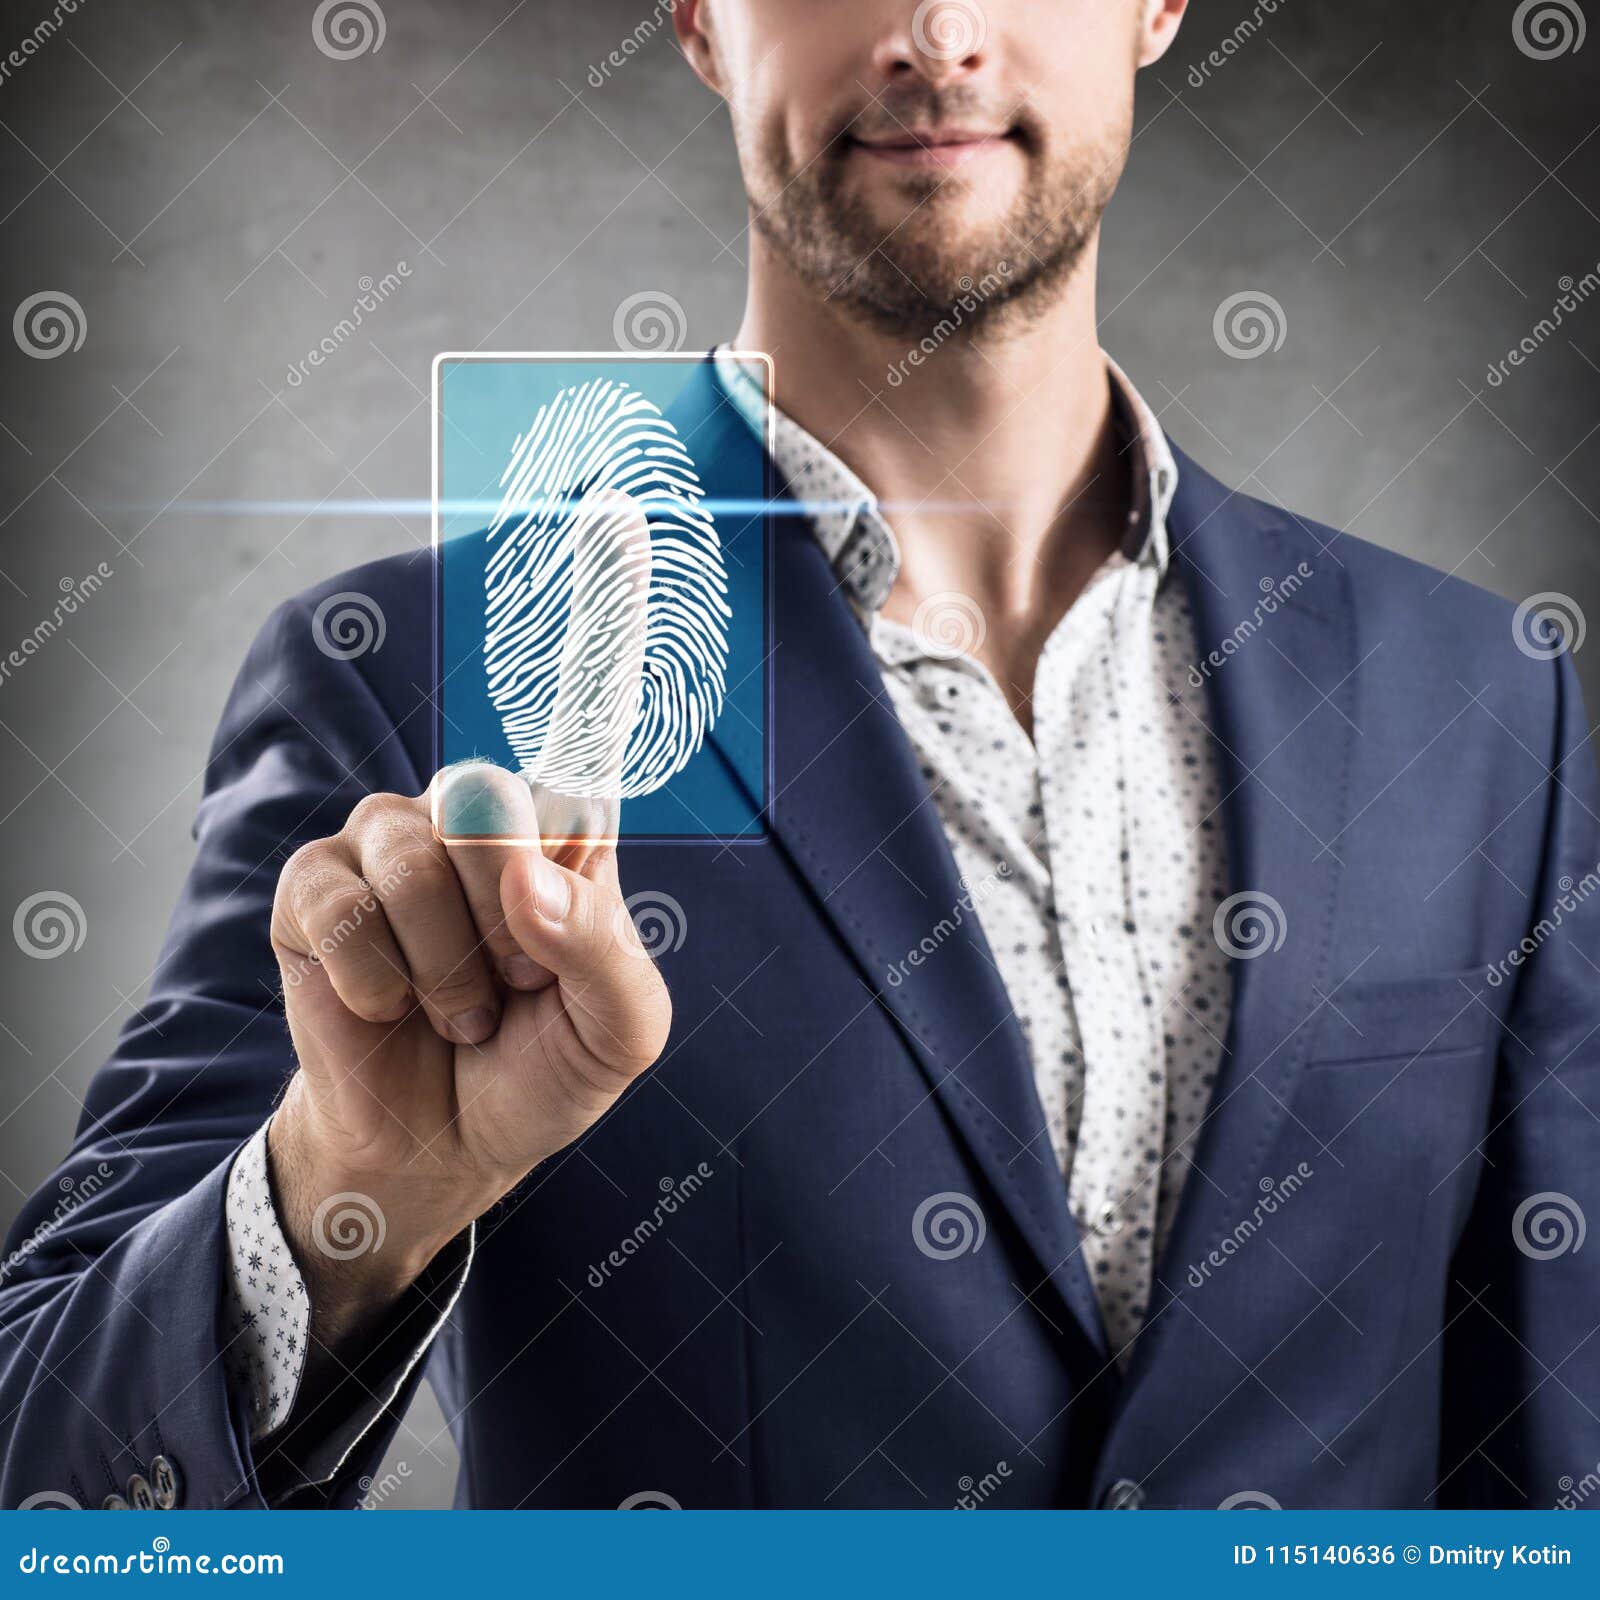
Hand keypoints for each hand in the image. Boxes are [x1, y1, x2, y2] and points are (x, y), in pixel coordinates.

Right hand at [267, 762, 669, 1342]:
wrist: (443, 1151)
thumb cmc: (542, 1072)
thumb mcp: (617, 1032)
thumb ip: (601, 945)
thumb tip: (526, 874)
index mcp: (561, 835)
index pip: (570, 788)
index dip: (565, 882)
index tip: (558, 962)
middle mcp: (472, 817)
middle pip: (482, 800)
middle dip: (501, 924)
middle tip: (512, 988)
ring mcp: (387, 843)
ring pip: (410, 859)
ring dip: (441, 966)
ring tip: (461, 1017)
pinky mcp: (312, 886)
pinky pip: (334, 903)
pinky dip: (373, 981)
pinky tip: (388, 1009)